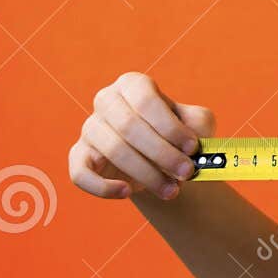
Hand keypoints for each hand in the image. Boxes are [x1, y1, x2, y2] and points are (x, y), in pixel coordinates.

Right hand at [69, 72, 216, 200]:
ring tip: (172, 189)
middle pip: (129, 126)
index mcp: (133, 85)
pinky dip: (102, 187)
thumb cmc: (179, 135)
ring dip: (146, 174)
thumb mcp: (197, 123)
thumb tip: (194, 139)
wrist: (161, 160)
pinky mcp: (78, 156)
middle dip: (163, 154)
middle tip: (187, 172)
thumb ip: (198, 124)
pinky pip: (80, 173)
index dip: (170, 126)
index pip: (146, 100)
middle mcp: (106, 101)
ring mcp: (90, 128)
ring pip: (113, 151)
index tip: (192, 148)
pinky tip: (127, 192)